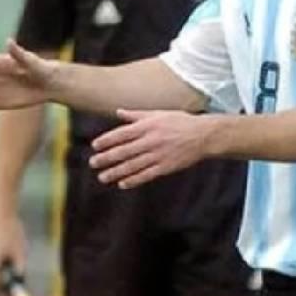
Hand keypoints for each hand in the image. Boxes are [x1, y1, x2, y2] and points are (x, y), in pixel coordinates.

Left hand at [89, 109, 219, 188]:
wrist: (203, 135)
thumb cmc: (179, 122)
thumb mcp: (158, 114)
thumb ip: (136, 115)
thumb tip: (118, 112)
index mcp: (147, 126)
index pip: (122, 134)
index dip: (107, 140)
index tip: (94, 146)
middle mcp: (151, 141)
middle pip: (124, 151)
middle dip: (107, 158)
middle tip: (93, 163)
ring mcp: (158, 155)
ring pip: (133, 165)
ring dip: (116, 172)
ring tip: (102, 177)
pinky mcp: (166, 167)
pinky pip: (147, 175)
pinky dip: (134, 180)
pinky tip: (122, 184)